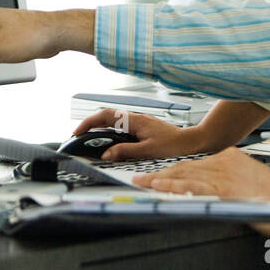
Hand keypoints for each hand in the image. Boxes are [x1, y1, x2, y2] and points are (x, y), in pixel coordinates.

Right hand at [73, 108, 205, 160]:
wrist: (192, 142)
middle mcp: (135, 119)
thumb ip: (125, 151)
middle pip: (107, 117)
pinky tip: (108, 145)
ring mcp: (138, 123)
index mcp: (135, 120)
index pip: (106, 116)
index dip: (89, 122)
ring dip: (100, 130)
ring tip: (89, 142)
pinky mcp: (142, 129)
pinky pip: (121, 128)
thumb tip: (106, 154)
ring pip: (114, 122)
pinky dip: (110, 134)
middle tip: (78, 138)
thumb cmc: (174, 145)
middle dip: (91, 125)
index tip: (77, 132)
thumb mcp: (148, 151)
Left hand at [134, 147, 269, 237]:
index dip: (176, 169)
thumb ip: (233, 180)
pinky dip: (171, 185)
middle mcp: (224, 161)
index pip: (197, 162)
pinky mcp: (221, 188)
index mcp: (232, 157)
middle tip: (143, 178)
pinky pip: (190, 186)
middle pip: (186, 165)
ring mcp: (222, 174)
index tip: (162, 174)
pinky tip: (157, 187)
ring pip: (184, 173)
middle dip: (163, 172)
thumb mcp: (252, 180)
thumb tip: (219, 190)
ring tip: (142, 183)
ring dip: (160, 179)